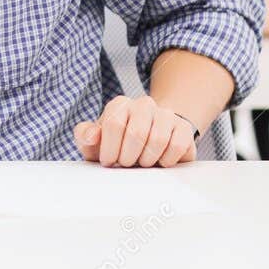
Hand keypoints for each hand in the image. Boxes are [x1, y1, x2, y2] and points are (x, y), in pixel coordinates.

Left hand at [74, 95, 197, 167]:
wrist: (148, 146)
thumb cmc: (118, 145)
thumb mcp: (96, 143)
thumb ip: (85, 136)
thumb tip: (92, 135)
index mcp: (120, 105)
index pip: (114, 124)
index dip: (110, 149)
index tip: (109, 162)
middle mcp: (144, 104)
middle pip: (136, 133)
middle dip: (128, 157)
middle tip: (126, 164)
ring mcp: (166, 114)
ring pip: (157, 139)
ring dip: (147, 160)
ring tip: (142, 163)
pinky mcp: (183, 128)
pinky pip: (176, 146)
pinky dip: (165, 161)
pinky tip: (159, 161)